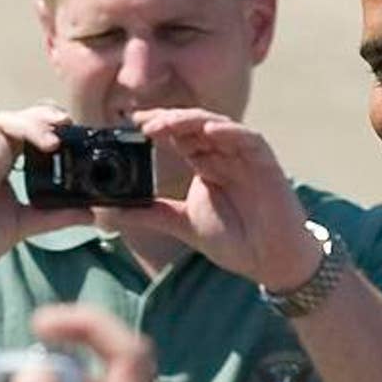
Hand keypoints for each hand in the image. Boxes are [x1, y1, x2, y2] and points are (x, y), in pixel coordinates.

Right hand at [0, 105, 94, 298]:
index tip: (68, 125)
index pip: (25, 130)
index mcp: (1, 163)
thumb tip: (92, 213)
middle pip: (9, 120)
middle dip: (33, 124)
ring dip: (0, 152)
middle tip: (52, 141)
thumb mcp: (22, 226)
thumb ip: (54, 216)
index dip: (44, 121)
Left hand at [102, 108, 321, 291]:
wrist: (270, 261)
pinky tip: (210, 130)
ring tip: (166, 124)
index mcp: (205, 163)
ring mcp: (245, 156)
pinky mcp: (266, 163)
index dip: (156, 126)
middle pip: (194, 125)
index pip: (178, 135)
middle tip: (143, 123)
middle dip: (168, 120)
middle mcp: (224, 154)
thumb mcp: (183, 225)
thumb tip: (110, 213)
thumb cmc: (235, 241)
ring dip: (191, 122)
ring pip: (217, 125)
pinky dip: (230, 132)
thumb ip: (151, 214)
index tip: (131, 124)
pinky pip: (248, 139)